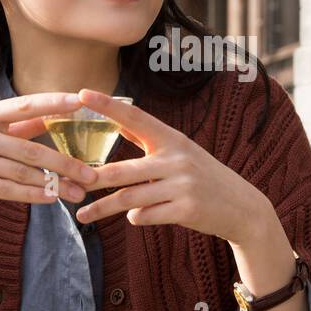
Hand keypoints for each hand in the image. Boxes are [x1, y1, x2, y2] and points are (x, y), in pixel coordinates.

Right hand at [0, 92, 99, 214]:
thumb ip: (17, 126)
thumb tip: (51, 116)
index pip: (23, 105)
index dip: (52, 103)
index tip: (80, 101)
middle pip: (29, 149)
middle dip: (64, 163)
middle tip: (91, 174)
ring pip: (20, 173)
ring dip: (53, 185)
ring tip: (77, 193)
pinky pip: (5, 189)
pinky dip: (31, 194)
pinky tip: (52, 199)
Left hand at [72, 88, 265, 244]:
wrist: (242, 207)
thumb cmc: (205, 177)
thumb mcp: (181, 152)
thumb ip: (150, 139)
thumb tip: (119, 122)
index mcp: (172, 140)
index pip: (136, 118)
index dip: (108, 106)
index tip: (83, 93)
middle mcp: (177, 159)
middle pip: (123, 170)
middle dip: (93, 178)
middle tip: (68, 181)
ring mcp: (182, 185)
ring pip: (130, 198)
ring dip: (103, 208)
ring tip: (82, 215)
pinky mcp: (186, 210)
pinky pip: (146, 215)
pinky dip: (135, 217)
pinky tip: (132, 217)